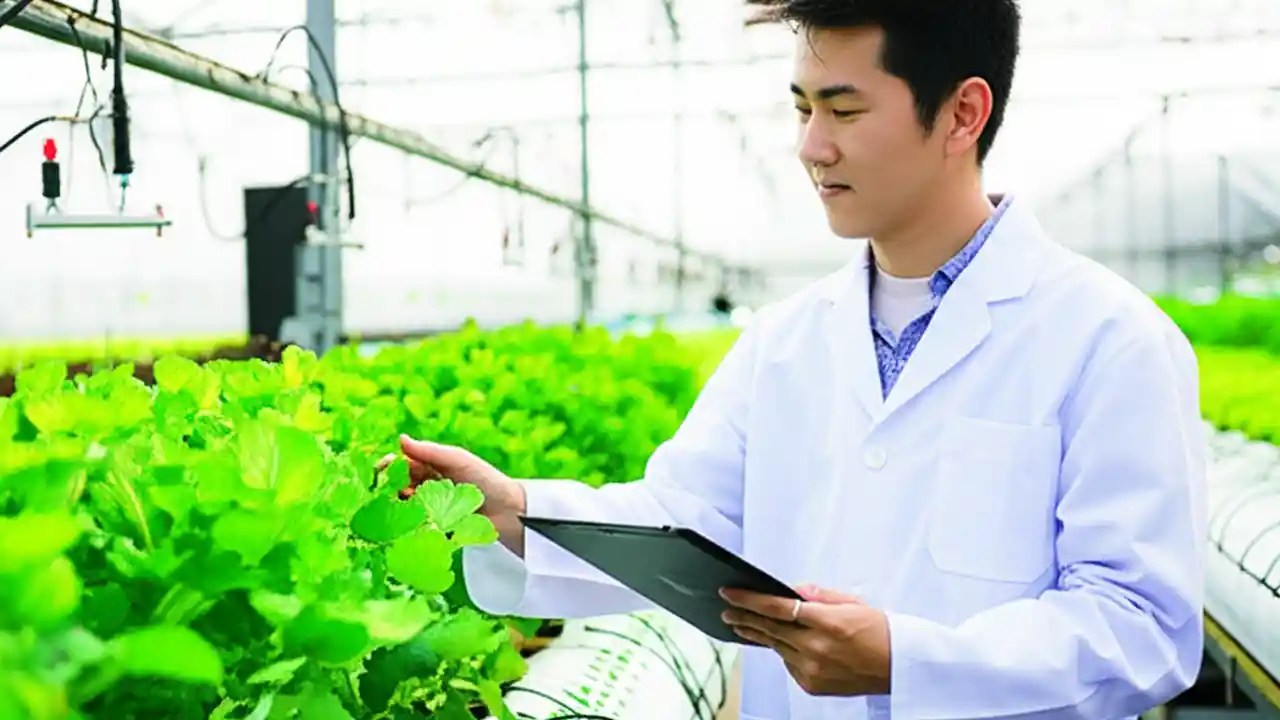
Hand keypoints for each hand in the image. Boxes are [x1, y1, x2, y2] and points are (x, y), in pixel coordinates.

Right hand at [377, 435, 528, 555]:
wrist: (509, 512)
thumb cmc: (486, 480)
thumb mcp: (457, 460)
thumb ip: (429, 451)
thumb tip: (400, 439)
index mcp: (432, 467)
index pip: (402, 465)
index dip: (389, 466)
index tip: (380, 469)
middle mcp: (427, 487)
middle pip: (398, 486)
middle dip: (388, 487)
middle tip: (384, 490)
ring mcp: (430, 509)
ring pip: (403, 507)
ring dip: (395, 506)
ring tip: (394, 506)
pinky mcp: (434, 530)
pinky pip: (415, 527)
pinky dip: (407, 524)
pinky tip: (401, 524)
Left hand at [720, 584, 891, 696]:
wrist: (899, 666)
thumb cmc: (878, 630)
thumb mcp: (851, 602)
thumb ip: (818, 595)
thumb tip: (791, 589)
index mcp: (828, 622)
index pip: (778, 608)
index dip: (750, 599)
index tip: (730, 593)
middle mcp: (817, 648)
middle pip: (770, 629)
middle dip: (744, 617)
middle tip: (725, 609)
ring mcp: (813, 670)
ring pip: (777, 647)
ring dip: (758, 634)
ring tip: (739, 624)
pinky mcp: (812, 685)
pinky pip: (789, 664)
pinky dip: (784, 652)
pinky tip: (778, 642)